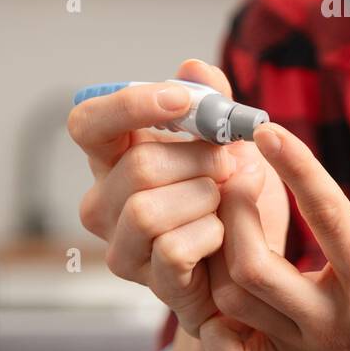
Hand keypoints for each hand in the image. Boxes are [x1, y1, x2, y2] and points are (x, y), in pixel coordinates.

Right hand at [67, 58, 289, 337]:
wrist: (262, 259)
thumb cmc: (236, 194)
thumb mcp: (230, 139)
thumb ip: (213, 103)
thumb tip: (193, 67)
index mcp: (114, 158)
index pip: (87, 123)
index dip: (129, 106)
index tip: (182, 101)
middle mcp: (103, 203)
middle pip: (138, 167)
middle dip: (198, 159)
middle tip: (229, 162)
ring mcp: (122, 246)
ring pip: (146, 211)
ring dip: (204, 198)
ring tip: (224, 200)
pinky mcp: (150, 283)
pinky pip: (173, 249)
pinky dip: (211, 234)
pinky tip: (223, 233)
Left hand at [199, 122, 349, 350]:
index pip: (328, 218)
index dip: (297, 169)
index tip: (269, 130)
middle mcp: (328, 320)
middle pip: (254, 264)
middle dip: (235, 206)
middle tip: (233, 164)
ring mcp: (298, 343)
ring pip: (231, 294)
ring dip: (218, 239)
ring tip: (224, 193)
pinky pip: (229, 322)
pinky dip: (215, 279)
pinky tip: (220, 239)